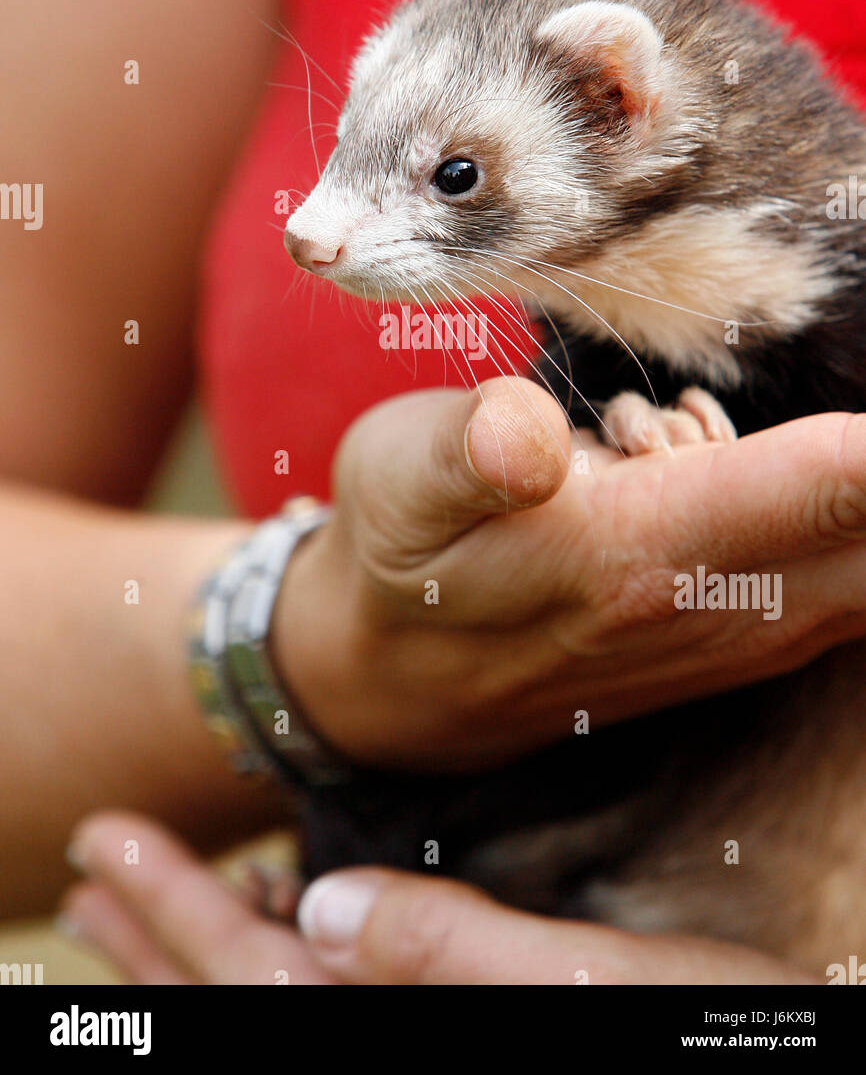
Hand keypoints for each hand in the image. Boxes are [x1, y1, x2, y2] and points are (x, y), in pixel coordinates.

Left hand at [60, 813, 814, 984]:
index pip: (257, 989)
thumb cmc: (694, 1018)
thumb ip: (452, 953)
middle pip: (242, 1001)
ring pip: (277, 995)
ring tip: (136, 894)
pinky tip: (272, 909)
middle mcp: (399, 1033)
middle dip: (155, 934)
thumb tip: (320, 909)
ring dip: (199, 945)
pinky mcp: (458, 1000)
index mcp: (415, 1034)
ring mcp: (420, 1020)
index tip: (103, 843)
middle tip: (88, 860)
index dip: (170, 917)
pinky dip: (280, 951)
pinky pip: (333, 986)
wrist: (759, 1016)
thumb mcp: (587, 985)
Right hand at [275, 377, 865, 769]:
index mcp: (643, 555)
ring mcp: (747, 632)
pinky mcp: (750, 638)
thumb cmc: (401, 558)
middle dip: (855, 467)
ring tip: (644, 453)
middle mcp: (723, 607)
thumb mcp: (397, 484)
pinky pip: (846, 571)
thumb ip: (468, 453)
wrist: (396, 679)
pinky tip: (685, 473)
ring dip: (825, 483)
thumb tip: (529, 432)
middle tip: (677, 438)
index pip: (838, 488)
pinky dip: (818, 509)